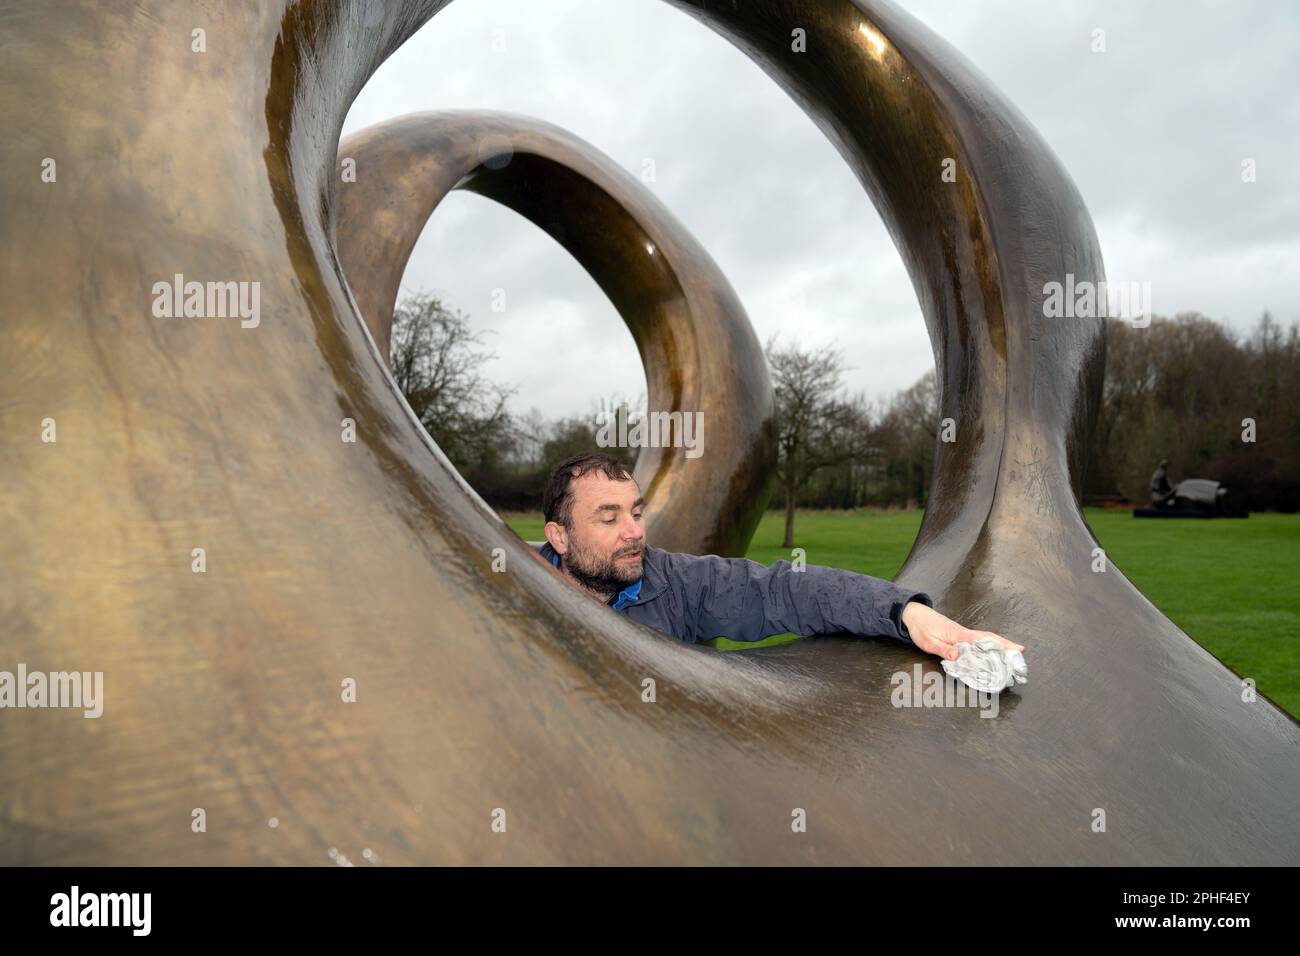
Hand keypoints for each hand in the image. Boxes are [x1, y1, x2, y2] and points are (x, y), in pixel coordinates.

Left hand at [900, 601, 1024, 660]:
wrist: (914, 614)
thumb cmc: (920, 629)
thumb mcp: (928, 643)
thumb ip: (943, 650)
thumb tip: (959, 656)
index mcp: (957, 634)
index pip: (981, 640)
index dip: (998, 645)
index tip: (1015, 649)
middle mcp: (963, 632)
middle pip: (988, 638)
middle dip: (1005, 644)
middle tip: (1022, 652)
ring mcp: (963, 632)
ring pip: (985, 638)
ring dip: (999, 644)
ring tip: (1014, 652)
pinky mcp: (960, 634)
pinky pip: (978, 639)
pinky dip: (989, 644)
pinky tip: (994, 650)